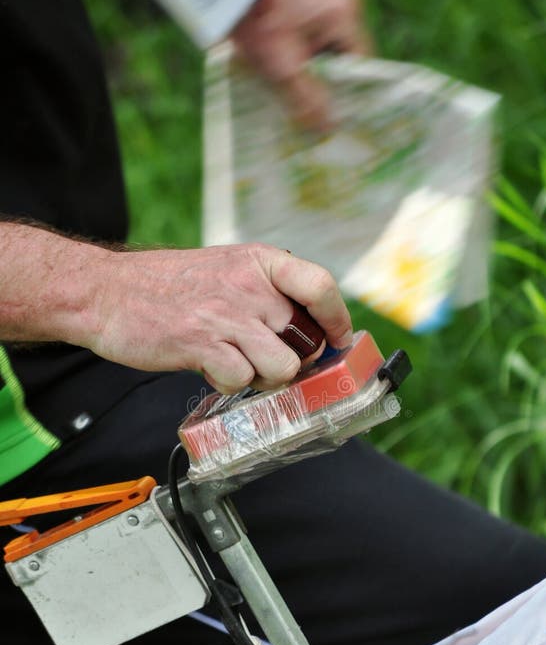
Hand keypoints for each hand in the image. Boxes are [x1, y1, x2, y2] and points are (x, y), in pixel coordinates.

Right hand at [89, 242, 352, 392]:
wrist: (108, 292)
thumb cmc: (170, 286)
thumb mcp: (227, 269)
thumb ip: (266, 293)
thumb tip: (309, 331)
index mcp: (259, 262)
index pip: (321, 286)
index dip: (337, 319)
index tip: (338, 338)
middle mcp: (249, 286)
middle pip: (305, 341)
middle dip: (291, 360)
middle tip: (265, 359)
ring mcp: (227, 316)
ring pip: (281, 367)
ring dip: (262, 377)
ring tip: (237, 363)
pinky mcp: (203, 344)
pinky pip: (241, 380)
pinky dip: (228, 382)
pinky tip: (209, 366)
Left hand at [232, 0, 370, 129]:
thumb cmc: (257, 21)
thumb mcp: (285, 69)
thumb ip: (308, 101)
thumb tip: (328, 130)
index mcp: (344, 14)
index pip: (360, 64)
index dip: (350, 93)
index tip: (341, 117)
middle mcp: (338, 3)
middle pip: (342, 59)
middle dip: (329, 86)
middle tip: (319, 116)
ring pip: (324, 51)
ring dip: (312, 74)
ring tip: (300, 101)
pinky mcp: (301, 2)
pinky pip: (310, 39)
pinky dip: (300, 58)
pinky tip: (287, 78)